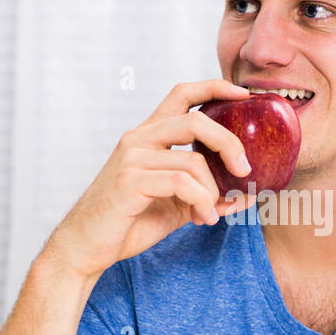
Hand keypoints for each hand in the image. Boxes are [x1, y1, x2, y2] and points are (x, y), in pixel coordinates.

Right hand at [48, 79, 256, 280]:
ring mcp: (132, 158)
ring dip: (212, 192)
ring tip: (210, 215)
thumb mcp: (177, 205)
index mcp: (148, 136)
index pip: (182, 94)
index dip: (215, 87)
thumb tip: (250, 196)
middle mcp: (138, 138)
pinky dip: (201, 203)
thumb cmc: (129, 222)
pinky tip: (201, 219)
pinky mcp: (129, 180)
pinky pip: (182, 183)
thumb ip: (208, 194)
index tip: (244, 94)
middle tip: (245, 171)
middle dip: (229, 143)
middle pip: (196, 120)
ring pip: (193, 161)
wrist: (85, 247)